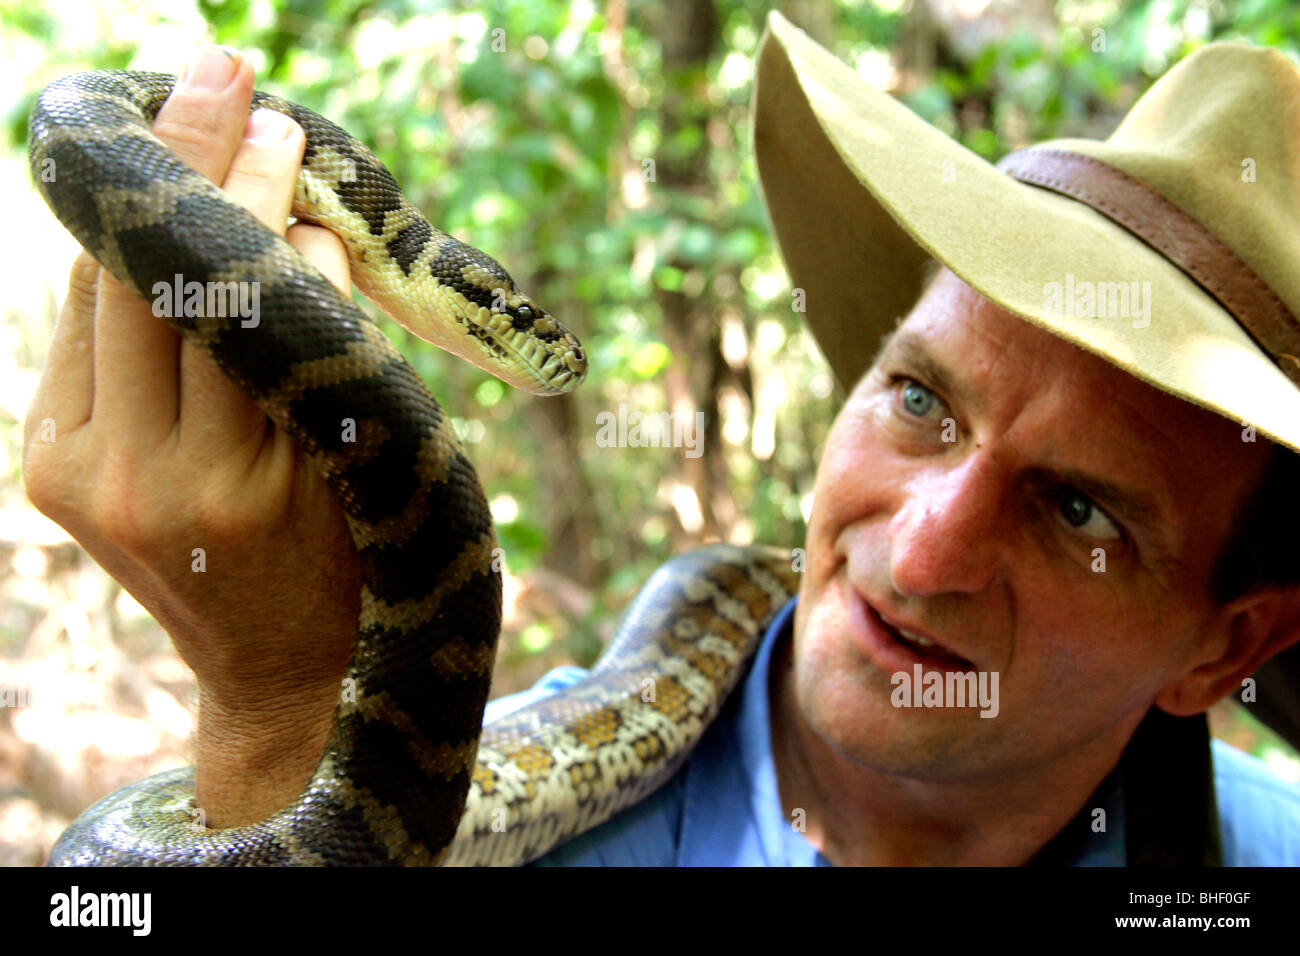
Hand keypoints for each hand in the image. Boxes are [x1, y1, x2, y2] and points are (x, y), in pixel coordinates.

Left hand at [24, 47, 359, 825]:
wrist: (278, 674)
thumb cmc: (352, 567)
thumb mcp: (366, 466)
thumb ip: (328, 355)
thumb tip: (301, 237)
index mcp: (246, 487)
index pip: (242, 309)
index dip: (258, 208)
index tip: (286, 135)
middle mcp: (145, 481)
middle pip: (156, 286)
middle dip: (195, 167)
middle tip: (228, 77)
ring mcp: (80, 478)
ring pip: (101, 300)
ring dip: (145, 208)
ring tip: (184, 116)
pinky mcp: (50, 470)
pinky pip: (79, 338)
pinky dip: (116, 269)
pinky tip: (150, 213)